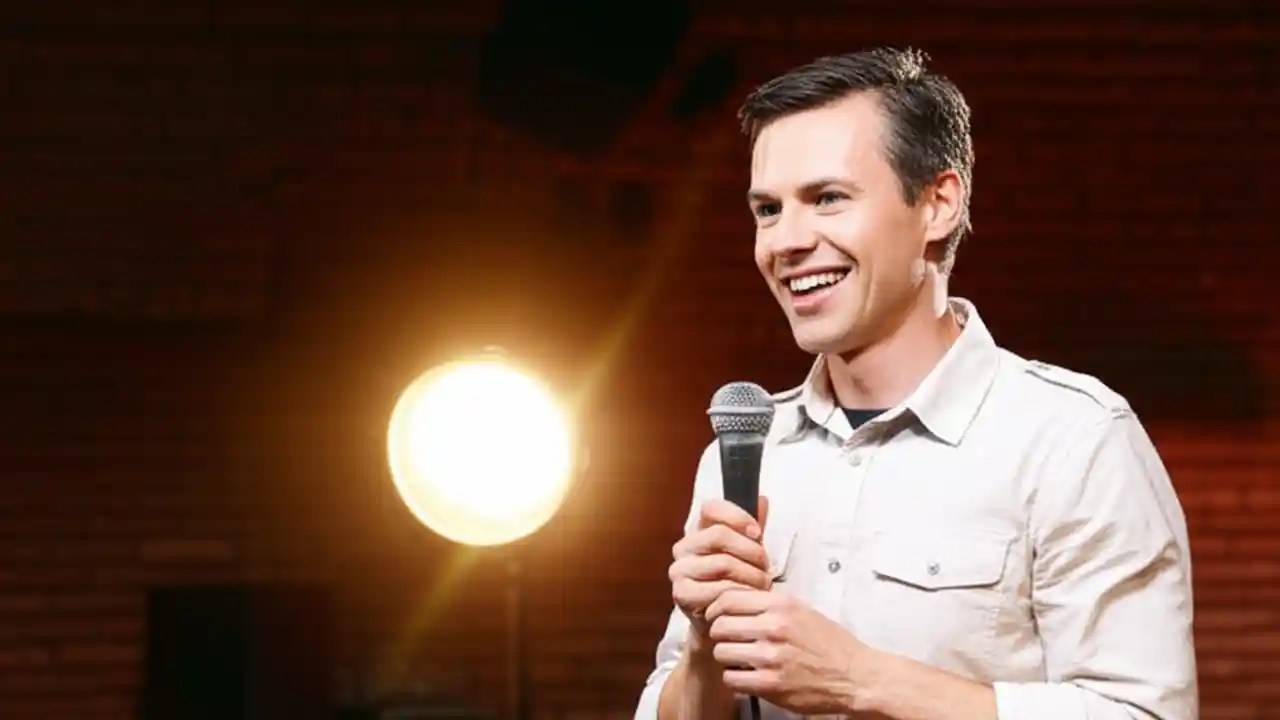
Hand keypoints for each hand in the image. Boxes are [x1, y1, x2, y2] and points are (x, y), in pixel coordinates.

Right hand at [669, 497, 772, 636]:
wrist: (725, 620)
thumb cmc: (737, 581)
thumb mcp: (747, 552)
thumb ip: (753, 528)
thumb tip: (762, 499)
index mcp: (697, 530)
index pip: (711, 508)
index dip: (737, 516)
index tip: (757, 533)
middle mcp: (683, 548)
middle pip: (719, 535)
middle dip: (750, 550)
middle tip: (766, 565)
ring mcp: (680, 571)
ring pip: (722, 563)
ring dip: (751, 575)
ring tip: (764, 584)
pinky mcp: (682, 595)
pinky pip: (718, 589)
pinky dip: (740, 593)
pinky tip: (750, 597)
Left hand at [705, 588, 869, 714]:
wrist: (855, 676)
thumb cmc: (830, 644)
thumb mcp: (802, 611)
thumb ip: (770, 604)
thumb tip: (738, 598)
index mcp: (781, 606)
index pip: (728, 598)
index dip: (716, 608)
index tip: (716, 615)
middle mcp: (774, 628)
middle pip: (720, 625)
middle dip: (719, 633)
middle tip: (727, 639)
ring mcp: (771, 657)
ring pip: (721, 652)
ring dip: (726, 657)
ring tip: (739, 658)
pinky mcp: (770, 685)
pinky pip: (731, 678)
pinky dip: (735, 678)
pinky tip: (747, 675)